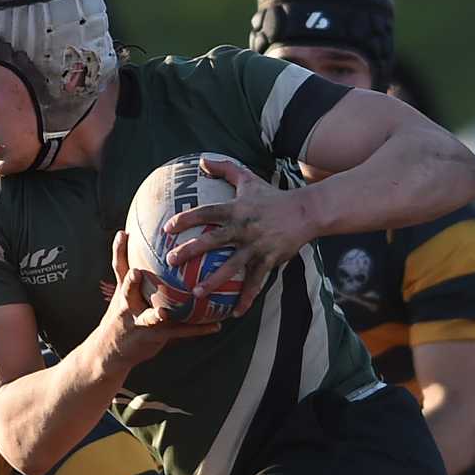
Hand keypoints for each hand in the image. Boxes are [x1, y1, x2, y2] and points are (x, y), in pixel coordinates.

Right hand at [91, 231, 219, 373]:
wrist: (110, 352)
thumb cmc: (125, 318)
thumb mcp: (126, 297)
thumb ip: (142, 278)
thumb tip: (167, 251)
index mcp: (124, 292)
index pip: (119, 267)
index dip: (119, 250)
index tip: (123, 232)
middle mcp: (128, 305)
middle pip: (127, 291)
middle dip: (131, 282)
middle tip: (136, 272)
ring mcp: (138, 322)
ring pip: (149, 317)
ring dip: (157, 314)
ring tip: (164, 312)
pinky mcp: (152, 337)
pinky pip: (178, 332)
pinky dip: (198, 329)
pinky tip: (216, 326)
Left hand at [160, 155, 304, 317]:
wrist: (307, 211)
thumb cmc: (273, 197)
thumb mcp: (249, 179)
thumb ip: (225, 168)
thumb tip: (201, 160)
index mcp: (236, 209)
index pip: (206, 213)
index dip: (186, 219)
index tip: (167, 229)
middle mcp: (244, 228)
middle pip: (213, 241)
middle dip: (190, 251)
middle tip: (170, 261)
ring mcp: (257, 246)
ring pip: (232, 267)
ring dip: (213, 281)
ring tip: (195, 293)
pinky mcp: (270, 260)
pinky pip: (256, 282)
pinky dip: (246, 298)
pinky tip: (235, 313)